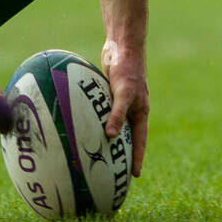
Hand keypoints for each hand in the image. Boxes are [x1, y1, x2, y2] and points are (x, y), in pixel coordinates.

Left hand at [103, 43, 147, 177]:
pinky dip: (94, 120)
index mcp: (140, 112)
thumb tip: (110, 136)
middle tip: (115, 171)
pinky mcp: (108, 93)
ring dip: (106, 137)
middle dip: (123, 153)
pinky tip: (81, 127)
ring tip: (96, 153)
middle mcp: (131, 109)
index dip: (137, 158)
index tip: (135, 176)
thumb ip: (117, 114)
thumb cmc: (128, 68)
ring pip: (112, 125)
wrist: (122, 45)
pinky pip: (101, 111)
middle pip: (127, 136)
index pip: (140, 141)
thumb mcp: (124, 93)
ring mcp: (119, 101)